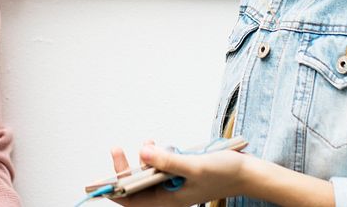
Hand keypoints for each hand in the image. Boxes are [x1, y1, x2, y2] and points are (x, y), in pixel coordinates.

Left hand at [105, 142, 252, 206]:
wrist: (246, 173)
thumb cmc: (224, 173)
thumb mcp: (195, 165)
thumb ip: (168, 160)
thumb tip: (143, 153)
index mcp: (168, 202)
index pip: (132, 201)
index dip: (114, 191)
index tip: (100, 180)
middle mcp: (167, 197)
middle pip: (136, 189)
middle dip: (124, 171)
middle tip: (116, 150)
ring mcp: (172, 187)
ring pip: (146, 178)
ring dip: (141, 162)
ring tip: (146, 144)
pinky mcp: (177, 177)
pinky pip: (158, 170)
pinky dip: (154, 158)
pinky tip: (157, 146)